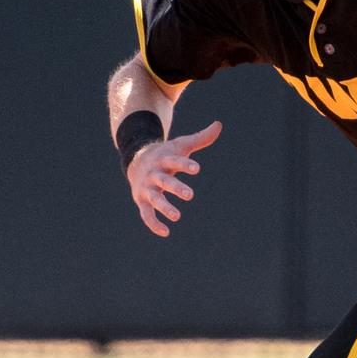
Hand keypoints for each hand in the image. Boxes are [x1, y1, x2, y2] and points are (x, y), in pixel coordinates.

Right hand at [127, 120, 220, 237]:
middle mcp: (154, 173)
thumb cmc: (165, 154)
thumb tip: (219, 125)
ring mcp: (147, 187)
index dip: (185, 164)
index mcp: (164, 159)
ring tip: (178, 216)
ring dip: (165, 207)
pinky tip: (166, 232)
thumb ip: (200, 138)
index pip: (175, 161)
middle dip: (176, 187)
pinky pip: (146, 214)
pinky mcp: (142, 200)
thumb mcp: (181, 145)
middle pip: (165, 181)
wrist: (137, 160)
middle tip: (190, 195)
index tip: (196, 168)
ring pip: (155, 199)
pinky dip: (154, 224)